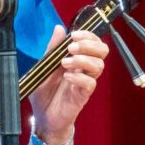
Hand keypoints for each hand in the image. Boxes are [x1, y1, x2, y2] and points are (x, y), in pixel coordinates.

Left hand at [27, 27, 109, 144]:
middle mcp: (84, 69)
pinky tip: (67, 77)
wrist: (42, 117)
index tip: (73, 34)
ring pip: (99, 65)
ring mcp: (85, 82)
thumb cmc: (44, 92)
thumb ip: (52, 49)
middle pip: (102, 51)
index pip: (93, 42)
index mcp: (77, 59)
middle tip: (72, 47)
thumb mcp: (44, 66)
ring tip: (65, 63)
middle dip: (89, 45)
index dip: (88, 35)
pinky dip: (79, 77)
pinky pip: (90, 83)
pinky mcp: (83, 95)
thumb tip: (59, 28)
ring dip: (83, 60)